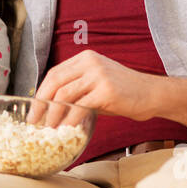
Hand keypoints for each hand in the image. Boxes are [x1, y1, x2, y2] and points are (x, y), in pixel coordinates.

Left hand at [29, 49, 152, 124]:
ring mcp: (98, 75)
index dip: (41, 93)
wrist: (153, 94)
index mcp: (85, 58)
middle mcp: (90, 63)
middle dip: (41, 103)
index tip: (33, 110)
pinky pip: (80, 106)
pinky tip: (66, 129)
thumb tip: (52, 108)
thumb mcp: (97, 84)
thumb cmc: (124, 93)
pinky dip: (70, 119)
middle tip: (34, 122)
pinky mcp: (106, 90)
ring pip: (64, 94)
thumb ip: (77, 90)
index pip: (54, 73)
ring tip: (49, 129)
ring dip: (53, 114)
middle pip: (55, 81)